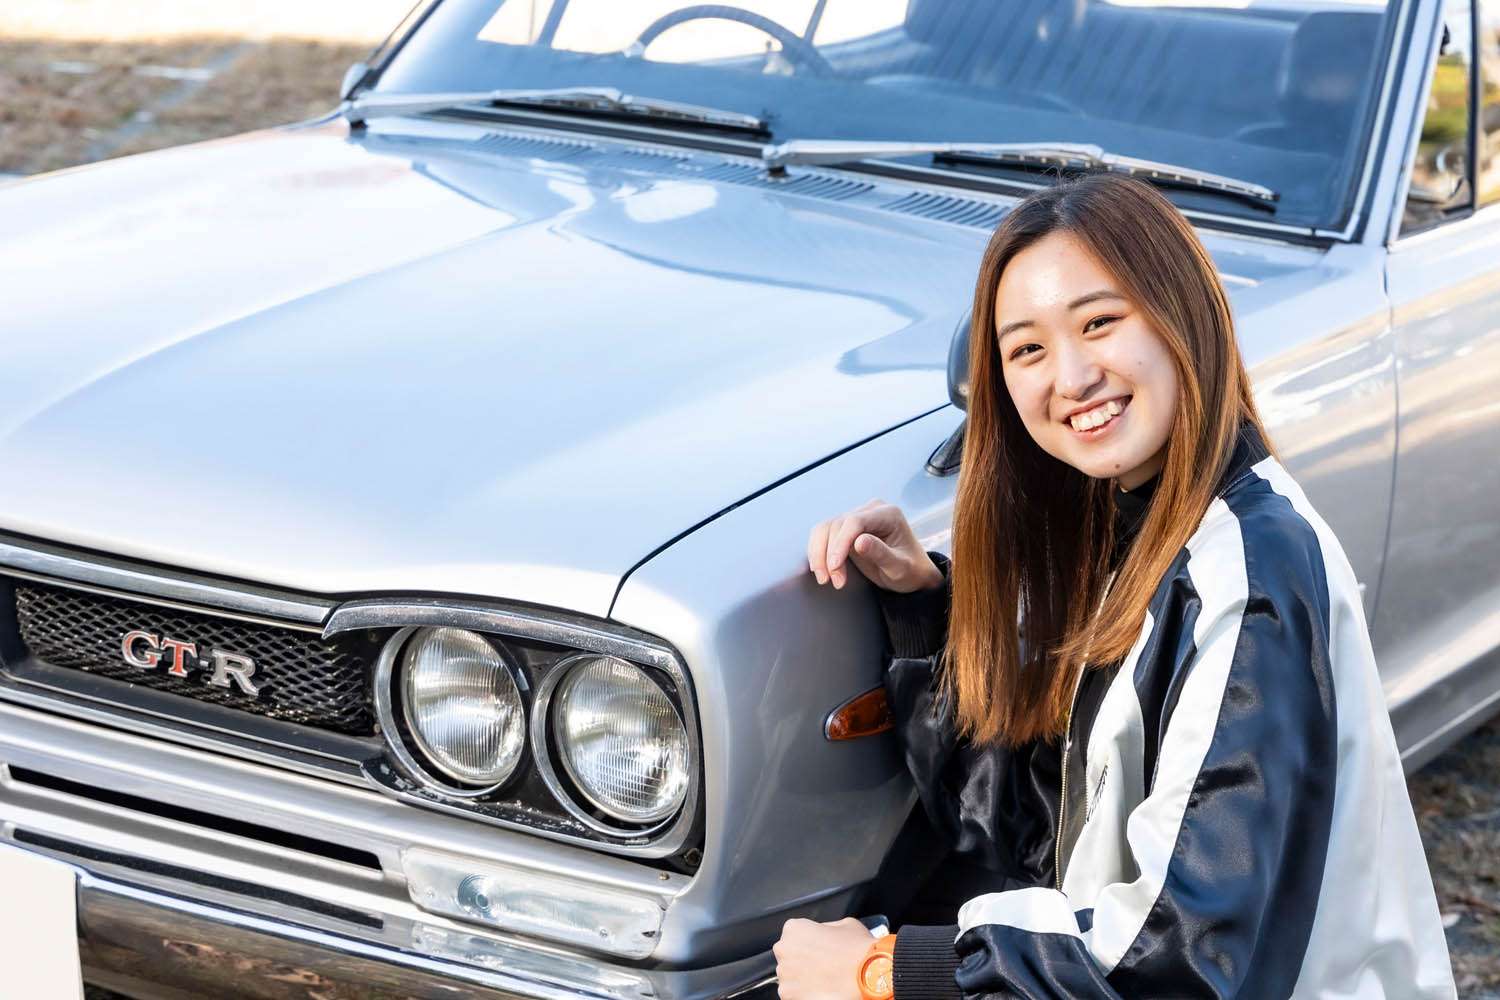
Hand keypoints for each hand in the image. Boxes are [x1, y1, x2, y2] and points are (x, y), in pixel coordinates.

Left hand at [773, 917, 874, 999]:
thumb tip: (825, 932)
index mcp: (794, 929)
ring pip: (791, 978)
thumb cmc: (858, 951)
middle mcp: (784, 950)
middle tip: (824, 966)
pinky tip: (823, 990)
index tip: (821, 950)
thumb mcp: (846, 924)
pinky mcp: (788, 997)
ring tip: (825, 980)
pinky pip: (794, 995)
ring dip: (803, 980)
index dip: (811, 943)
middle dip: (803, 962)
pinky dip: (806, 994)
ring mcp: (784, 976)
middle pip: (790, 957)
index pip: (796, 936)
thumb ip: (827, 927)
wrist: (868, 977)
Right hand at [807, 499, 943, 593]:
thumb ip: (881, 554)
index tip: (834, 567)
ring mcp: (857, 517)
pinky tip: (821, 569)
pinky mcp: (846, 529)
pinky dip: (818, 551)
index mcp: (887, 514)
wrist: (912, 574)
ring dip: (819, 554)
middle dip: (829, 554)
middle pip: (836, 524)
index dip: (840, 543)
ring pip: (825, 528)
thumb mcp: (900, 567)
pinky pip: (824, 534)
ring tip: (825, 578)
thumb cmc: (911, 570)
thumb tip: (859, 542)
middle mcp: (870, 511)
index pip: (854, 522)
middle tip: (834, 581)